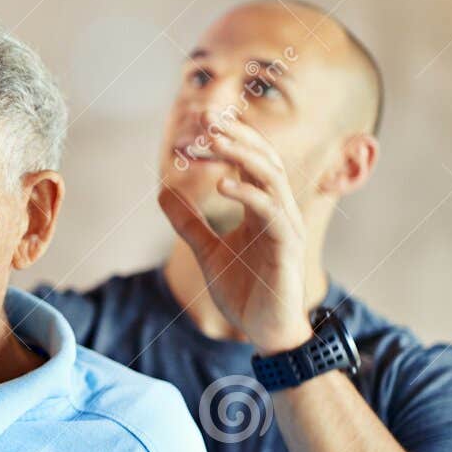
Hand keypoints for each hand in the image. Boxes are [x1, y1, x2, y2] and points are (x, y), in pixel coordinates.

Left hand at [157, 117, 314, 354]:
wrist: (265, 332)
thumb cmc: (244, 292)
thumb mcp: (207, 251)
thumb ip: (188, 222)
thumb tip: (163, 191)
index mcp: (262, 207)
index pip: (252, 161)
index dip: (231, 138)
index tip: (200, 121)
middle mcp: (279, 210)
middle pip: (264, 159)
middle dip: (236, 135)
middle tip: (205, 119)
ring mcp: (287, 227)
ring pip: (271, 177)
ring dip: (241, 155)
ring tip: (212, 141)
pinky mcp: (288, 248)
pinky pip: (272, 213)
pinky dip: (249, 195)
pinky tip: (222, 185)